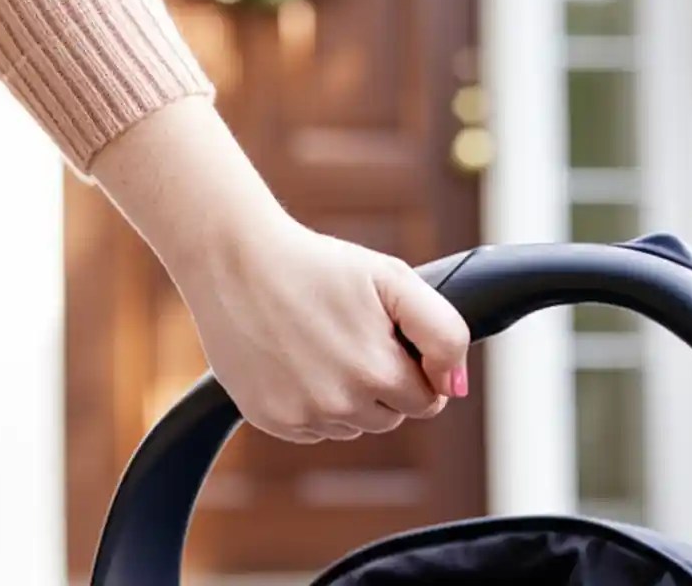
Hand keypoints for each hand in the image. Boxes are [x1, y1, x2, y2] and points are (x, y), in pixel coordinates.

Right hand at [179, 219, 470, 441]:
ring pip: (352, 426)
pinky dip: (313, 404)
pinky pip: (313, 429)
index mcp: (378, 372)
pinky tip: (297, 360)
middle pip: (390, 416)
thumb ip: (443, 332)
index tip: (395, 341)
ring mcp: (301, 416)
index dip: (419, 370)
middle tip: (356, 335)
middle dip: (385, 383)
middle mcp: (340, 404)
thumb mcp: (394, 279)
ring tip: (323, 343)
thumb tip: (456, 387)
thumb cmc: (318, 265)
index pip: (427, 400)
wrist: (235, 261)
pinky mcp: (269, 420)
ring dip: (350, 397)